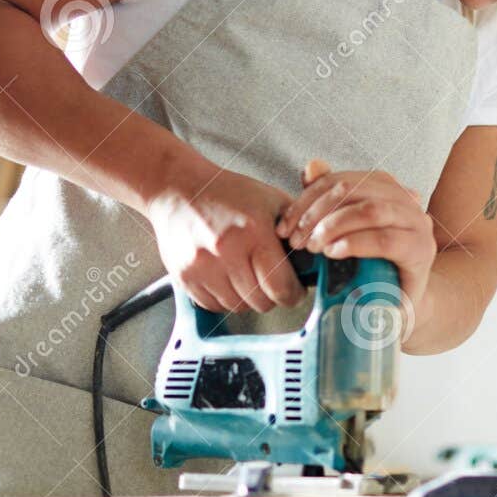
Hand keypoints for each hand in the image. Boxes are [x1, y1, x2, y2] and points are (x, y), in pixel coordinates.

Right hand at [145, 167, 304, 313]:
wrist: (177, 189)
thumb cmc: (227, 193)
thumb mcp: (271, 200)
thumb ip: (298, 226)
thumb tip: (319, 255)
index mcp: (254, 231)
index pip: (281, 286)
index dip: (293, 293)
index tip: (294, 289)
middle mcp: (227, 251)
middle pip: (261, 301)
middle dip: (272, 295)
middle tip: (271, 281)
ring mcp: (203, 266)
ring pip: (238, 307)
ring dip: (248, 298)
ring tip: (247, 275)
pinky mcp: (185, 277)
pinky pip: (214, 306)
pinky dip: (225, 298)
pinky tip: (227, 277)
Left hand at [274, 160, 436, 323]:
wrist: (400, 304)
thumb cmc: (369, 265)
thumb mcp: (344, 232)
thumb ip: (329, 199)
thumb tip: (311, 166)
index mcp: (386, 188)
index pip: (340, 180)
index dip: (307, 199)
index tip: (283, 227)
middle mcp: (405, 199)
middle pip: (353, 190)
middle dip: (316, 213)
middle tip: (296, 241)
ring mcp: (417, 223)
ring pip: (370, 211)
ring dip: (333, 226)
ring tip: (314, 247)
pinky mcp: (421, 250)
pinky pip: (384, 240)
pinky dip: (354, 244)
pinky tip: (334, 253)